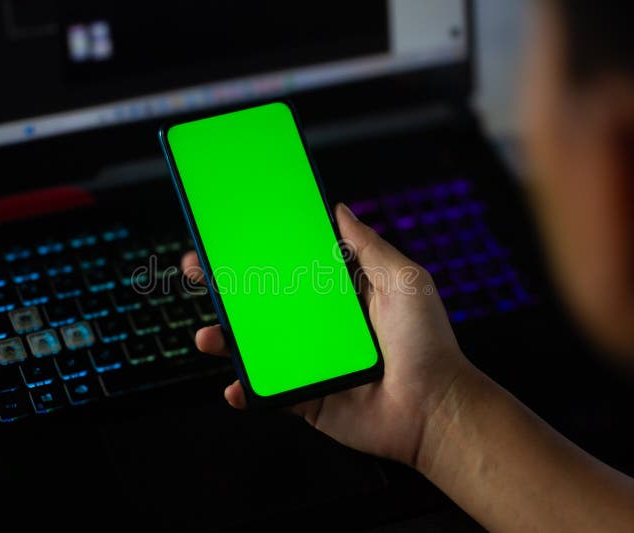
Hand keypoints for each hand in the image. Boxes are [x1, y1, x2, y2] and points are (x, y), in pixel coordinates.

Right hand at [181, 203, 474, 466]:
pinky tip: (235, 387)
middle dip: (225, 289)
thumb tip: (339, 209)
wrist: (436, 410)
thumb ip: (369, 246)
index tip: (229, 236)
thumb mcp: (404, 280)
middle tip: (198, 272)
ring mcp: (308, 362)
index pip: (288, 267)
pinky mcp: (306, 398)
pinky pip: (267, 392)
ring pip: (255, 347)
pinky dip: (245, 391)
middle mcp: (318, 326)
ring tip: (208, 336)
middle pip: (261, 303)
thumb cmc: (428, 343)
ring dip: (224, 339)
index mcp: (338, 295)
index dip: (258, 252)